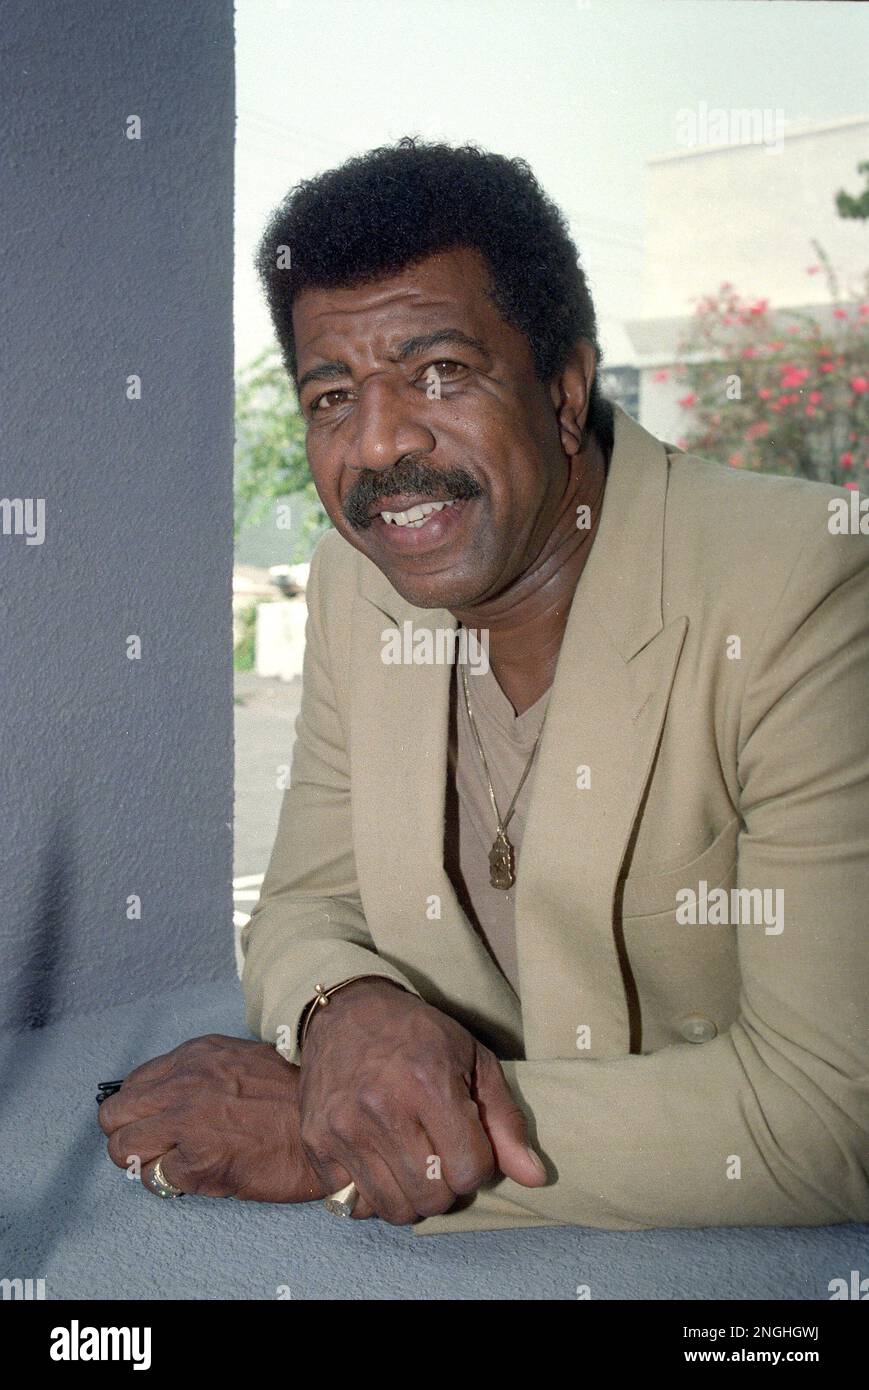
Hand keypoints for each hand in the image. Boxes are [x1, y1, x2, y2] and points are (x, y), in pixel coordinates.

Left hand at [98, 1035, 327, 1202]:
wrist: (329, 1128)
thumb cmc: (293, 1100)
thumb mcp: (240, 1064)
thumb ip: (199, 1075)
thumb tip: (163, 1102)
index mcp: (196, 1056)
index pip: (133, 1084)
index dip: (139, 1110)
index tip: (154, 1123)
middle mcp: (185, 1083)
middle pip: (114, 1115)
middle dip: (129, 1135)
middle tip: (155, 1148)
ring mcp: (188, 1122)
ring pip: (123, 1147)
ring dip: (144, 1160)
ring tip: (175, 1164)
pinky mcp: (197, 1162)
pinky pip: (155, 1178)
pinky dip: (172, 1182)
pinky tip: (202, 1174)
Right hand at [298, 979, 546, 1224]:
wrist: (346, 1012)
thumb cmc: (418, 1034)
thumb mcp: (474, 1060)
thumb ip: (505, 1120)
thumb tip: (534, 1177)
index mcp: (428, 1085)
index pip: (470, 1170)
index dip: (480, 1166)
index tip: (470, 1144)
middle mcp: (381, 1110)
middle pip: (433, 1197)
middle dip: (449, 1187)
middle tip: (444, 1158)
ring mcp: (343, 1129)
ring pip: (395, 1208)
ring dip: (414, 1197)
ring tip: (416, 1165)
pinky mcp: (315, 1142)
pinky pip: (354, 1203)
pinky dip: (374, 1195)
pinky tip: (382, 1164)